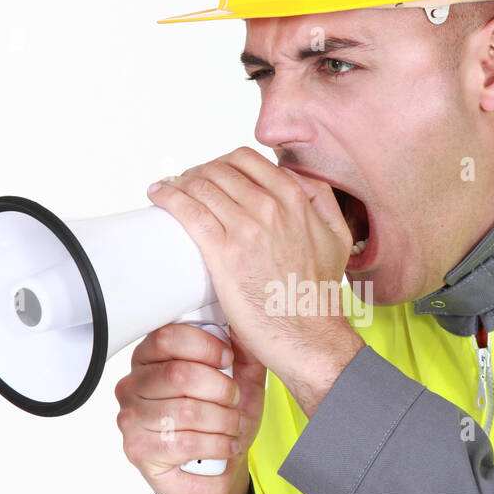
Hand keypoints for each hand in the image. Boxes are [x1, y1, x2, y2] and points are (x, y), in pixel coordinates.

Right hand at [114, 320, 265, 493]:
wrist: (218, 469)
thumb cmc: (222, 419)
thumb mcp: (242, 376)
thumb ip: (242, 345)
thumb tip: (244, 318)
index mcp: (151, 358)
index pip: (167, 337)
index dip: (204, 346)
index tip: (227, 358)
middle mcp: (134, 385)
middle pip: (178, 374)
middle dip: (220, 388)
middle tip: (234, 399)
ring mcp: (131, 418)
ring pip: (185, 410)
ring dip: (222, 420)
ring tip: (233, 425)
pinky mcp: (138, 449)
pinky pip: (184, 442)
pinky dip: (216, 444)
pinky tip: (224, 444)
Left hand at [145, 147, 358, 384]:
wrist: (309, 334)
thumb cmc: (318, 292)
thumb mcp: (336, 236)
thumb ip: (322, 199)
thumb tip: (298, 178)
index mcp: (295, 198)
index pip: (246, 160)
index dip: (222, 163)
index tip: (212, 174)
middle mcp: (271, 207)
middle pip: (219, 169)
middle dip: (197, 172)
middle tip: (187, 185)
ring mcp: (246, 229)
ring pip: (201, 185)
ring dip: (179, 182)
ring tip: (169, 190)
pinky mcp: (224, 254)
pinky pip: (188, 211)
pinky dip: (168, 197)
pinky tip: (158, 195)